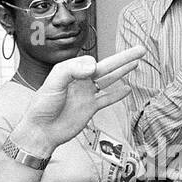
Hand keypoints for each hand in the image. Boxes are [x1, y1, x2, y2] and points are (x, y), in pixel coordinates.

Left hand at [17, 45, 145, 150]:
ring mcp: (87, 94)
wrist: (42, 131)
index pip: (89, 61)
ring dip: (122, 71)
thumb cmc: (42, 106)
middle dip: (123, 58)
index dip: (92, 64)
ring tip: (136, 62)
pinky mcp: (91, 108)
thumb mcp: (53, 82)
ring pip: (109, 80)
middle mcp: (81, 81)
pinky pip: (107, 99)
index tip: (91, 72)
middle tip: (139, 50)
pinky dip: (117, 94)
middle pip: (106, 66)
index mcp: (70, 71)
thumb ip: (71, 70)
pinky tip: (127, 89)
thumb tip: (94, 66)